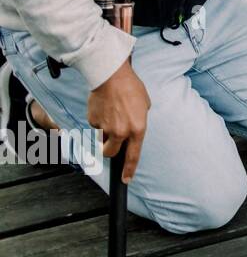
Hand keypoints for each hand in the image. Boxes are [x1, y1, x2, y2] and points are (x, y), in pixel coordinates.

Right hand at [86, 59, 150, 182]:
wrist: (111, 76)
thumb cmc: (131, 89)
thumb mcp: (144, 106)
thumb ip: (138, 121)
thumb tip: (131, 130)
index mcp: (137, 129)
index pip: (133, 156)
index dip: (129, 170)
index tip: (126, 180)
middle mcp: (121, 132)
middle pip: (111, 153)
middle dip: (110, 150)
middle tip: (112, 140)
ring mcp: (105, 128)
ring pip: (102, 139)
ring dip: (105, 132)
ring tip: (111, 113)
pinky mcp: (93, 121)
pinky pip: (95, 125)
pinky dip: (99, 119)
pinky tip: (104, 107)